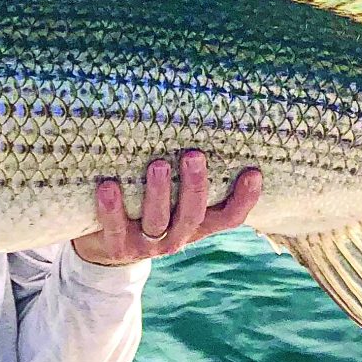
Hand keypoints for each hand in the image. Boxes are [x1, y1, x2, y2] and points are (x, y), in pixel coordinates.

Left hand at [71, 150, 261, 266]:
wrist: (107, 247)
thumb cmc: (147, 205)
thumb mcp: (173, 195)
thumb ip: (185, 171)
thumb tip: (196, 114)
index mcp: (198, 224)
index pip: (229, 217)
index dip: (244, 199)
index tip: (253, 173)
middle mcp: (178, 236)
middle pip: (192, 215)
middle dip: (194, 186)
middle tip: (193, 155)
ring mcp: (148, 245)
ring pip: (157, 222)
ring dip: (158, 193)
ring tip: (156, 165)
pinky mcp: (118, 248)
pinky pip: (116, 228)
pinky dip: (112, 209)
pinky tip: (108, 187)